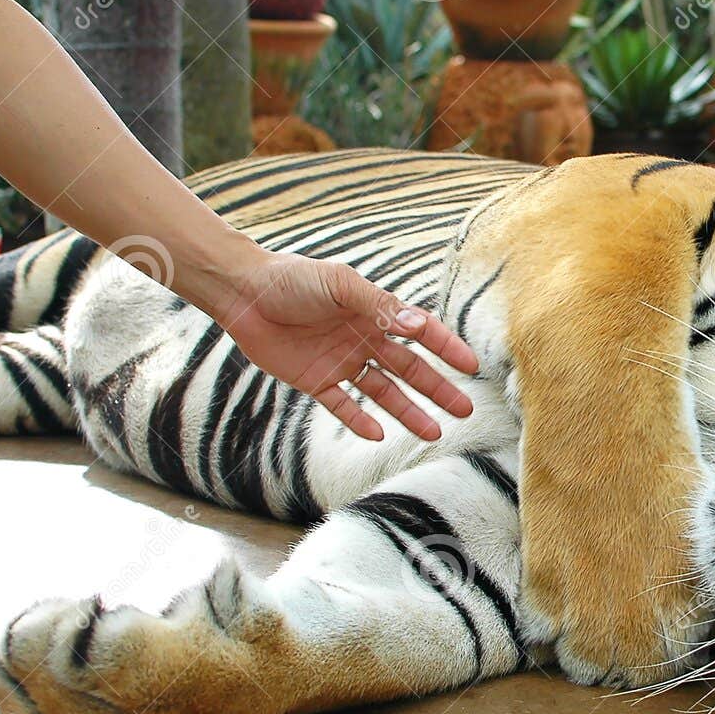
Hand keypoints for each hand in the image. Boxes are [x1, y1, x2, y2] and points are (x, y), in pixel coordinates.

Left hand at [217, 252, 477, 441]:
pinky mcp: (315, 380)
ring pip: (383, 392)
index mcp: (374, 313)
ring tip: (434, 432)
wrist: (242, 293)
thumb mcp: (341, 285)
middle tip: (465, 409)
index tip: (472, 366)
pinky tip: (378, 434)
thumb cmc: (293, 279)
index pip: (420, 333)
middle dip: (438, 389)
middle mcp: (363, 339)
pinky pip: (342, 405)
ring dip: (408, 411)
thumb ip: (380, 306)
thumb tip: (420, 327)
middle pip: (409, 369)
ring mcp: (341, 362)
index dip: (446, 348)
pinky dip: (359, 420)